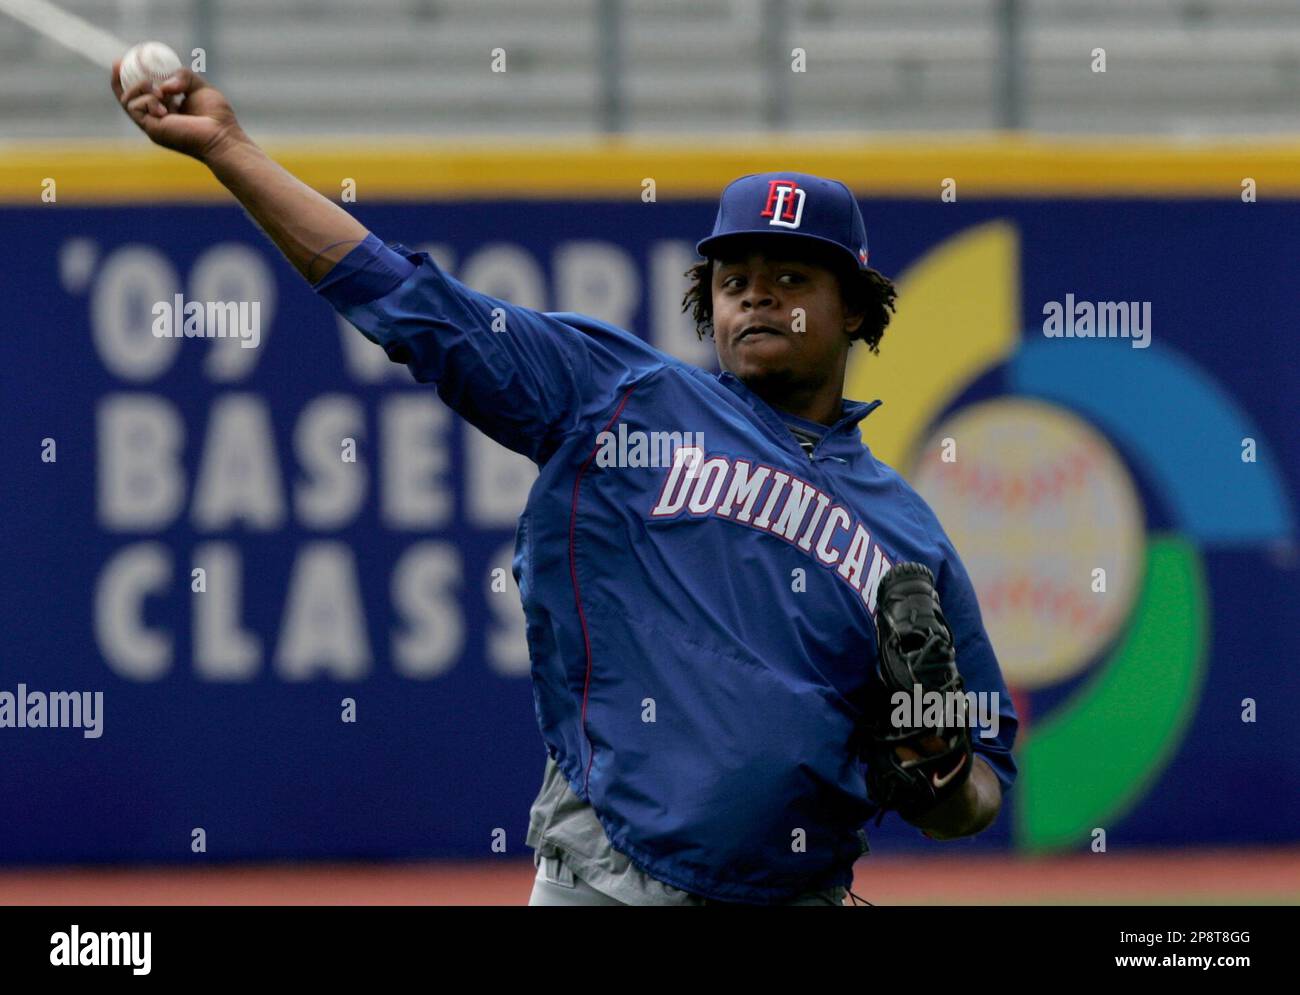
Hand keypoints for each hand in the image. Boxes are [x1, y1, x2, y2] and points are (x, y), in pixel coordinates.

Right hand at [111, 63, 245, 161]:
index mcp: (167, 110)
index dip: (130, 77)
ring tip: (162, 91)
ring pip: (128, 100)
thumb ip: (182, 76)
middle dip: (120, 79)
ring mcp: (152, 125)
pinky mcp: (151, 129)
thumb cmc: (216, 117)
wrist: (222, 137)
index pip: (142, 93)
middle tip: (118, 63)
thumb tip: (164, 85)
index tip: (123, 61)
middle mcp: (157, 118)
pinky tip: (164, 103)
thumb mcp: (198, 87)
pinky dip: (146, 98)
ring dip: (141, 87)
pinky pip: (134, 107)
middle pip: (127, 97)